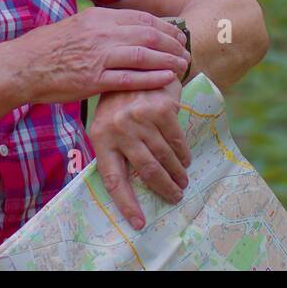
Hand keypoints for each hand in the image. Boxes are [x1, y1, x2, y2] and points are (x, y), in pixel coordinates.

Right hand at [16, 7, 189, 104]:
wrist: (24, 66)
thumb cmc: (49, 47)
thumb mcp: (77, 25)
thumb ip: (102, 26)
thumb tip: (127, 28)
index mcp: (99, 18)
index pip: (142, 19)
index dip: (165, 27)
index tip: (178, 34)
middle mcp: (102, 34)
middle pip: (148, 35)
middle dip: (172, 44)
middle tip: (186, 52)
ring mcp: (98, 57)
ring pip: (144, 55)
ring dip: (167, 61)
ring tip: (182, 66)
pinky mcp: (94, 80)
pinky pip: (130, 78)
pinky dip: (151, 78)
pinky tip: (166, 80)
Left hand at [89, 78, 190, 230]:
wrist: (138, 63)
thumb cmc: (121, 100)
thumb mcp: (108, 122)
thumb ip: (116, 149)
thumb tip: (131, 186)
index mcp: (101, 136)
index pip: (112, 179)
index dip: (126, 203)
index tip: (139, 223)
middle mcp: (118, 129)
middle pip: (145, 171)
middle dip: (163, 189)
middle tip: (175, 198)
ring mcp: (140, 119)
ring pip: (163, 157)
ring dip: (176, 173)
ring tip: (182, 182)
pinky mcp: (160, 110)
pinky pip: (176, 141)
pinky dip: (183, 154)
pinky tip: (185, 160)